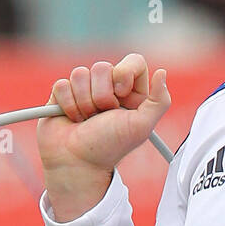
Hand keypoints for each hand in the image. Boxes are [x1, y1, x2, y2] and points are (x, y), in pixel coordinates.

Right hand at [37, 54, 169, 219]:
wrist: (76, 163)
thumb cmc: (109, 147)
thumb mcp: (141, 126)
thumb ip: (159, 101)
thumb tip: (162, 72)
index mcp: (132, 93)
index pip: (133, 62)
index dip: (124, 73)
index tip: (121, 94)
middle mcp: (109, 88)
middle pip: (102, 67)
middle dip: (101, 95)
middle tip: (102, 116)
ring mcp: (85, 90)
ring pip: (80, 73)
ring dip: (83, 102)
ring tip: (86, 120)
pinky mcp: (63, 94)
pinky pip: (62, 84)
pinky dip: (67, 105)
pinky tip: (72, 119)